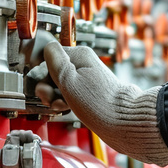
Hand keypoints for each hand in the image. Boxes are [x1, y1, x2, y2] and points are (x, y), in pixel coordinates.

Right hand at [40, 42, 167, 164]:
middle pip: (54, 73)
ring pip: (61, 86)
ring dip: (56, 97)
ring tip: (62, 107)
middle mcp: (84, 64)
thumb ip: (55, 61)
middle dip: (49, 89)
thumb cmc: (99, 103)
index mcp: (79, 55)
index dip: (43, 76)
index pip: (49, 59)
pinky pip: (70, 95)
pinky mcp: (89, 93)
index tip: (46, 90)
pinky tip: (67, 109)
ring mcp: (86, 79)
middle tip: (53, 101)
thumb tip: (47, 46)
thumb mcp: (69, 80)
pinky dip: (66, 102)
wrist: (123, 122)